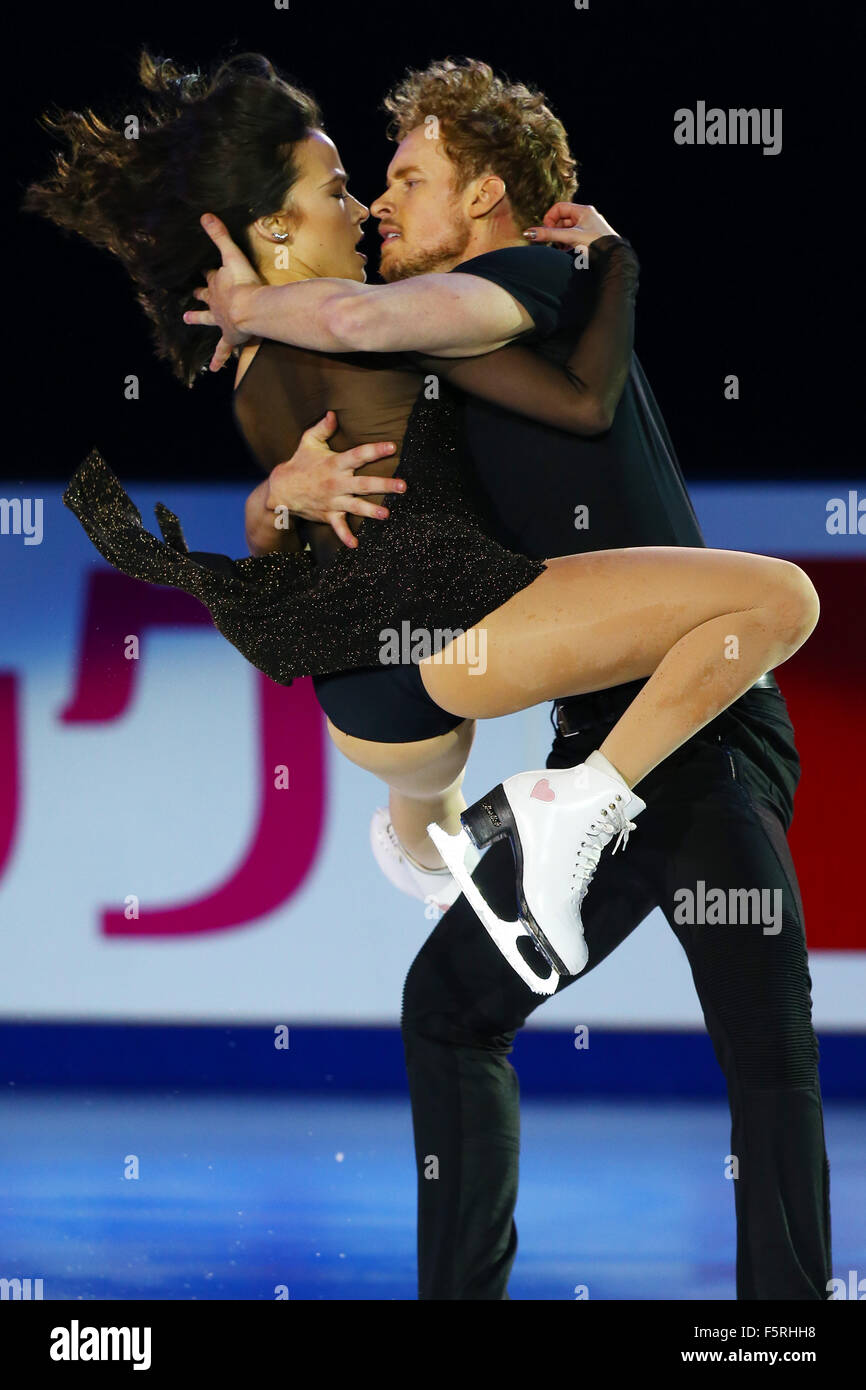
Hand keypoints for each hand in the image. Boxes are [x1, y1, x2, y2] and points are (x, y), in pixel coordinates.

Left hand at [183, 214, 262, 370]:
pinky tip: (214, 368)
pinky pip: (223, 350)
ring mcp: (222, 321)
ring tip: (189, 321)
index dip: (207, 275)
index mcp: (217, 285)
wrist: (249, 308)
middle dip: (198, 300)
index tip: (202, 272)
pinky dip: (219, 359)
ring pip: (208, 322)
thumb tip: (205, 215)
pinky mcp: (230, 338)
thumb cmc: (243, 282)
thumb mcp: (232, 255)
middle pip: (204, 300)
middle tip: (189, 303)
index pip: (210, 278)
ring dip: (199, 321)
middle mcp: (216, 304)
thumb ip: (220, 235)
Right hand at [265, 412, 406, 548]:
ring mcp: (333, 501)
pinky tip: (355, 545)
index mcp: (334, 464)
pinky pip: (338, 528)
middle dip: (384, 485)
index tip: (392, 447)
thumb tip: (333, 413)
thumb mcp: (308, 442)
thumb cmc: (299, 463)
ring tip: (386, 514)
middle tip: (402, 486)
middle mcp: (336, 483)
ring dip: (371, 511)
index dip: (375, 450)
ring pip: (356, 506)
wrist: (281, 489)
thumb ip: (322, 428)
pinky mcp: (328, 515)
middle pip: (363, 484)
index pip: (358, 455)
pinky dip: (345, 537)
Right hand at [524, 202, 619, 248]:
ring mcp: (588, 228)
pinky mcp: (589, 239)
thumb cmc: (595, 244)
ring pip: (567, 230)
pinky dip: (567, 244)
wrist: (613, 259)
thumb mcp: (570, 237)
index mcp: (583, 210)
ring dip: (561, 239)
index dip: (550, 218)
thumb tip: (529, 233)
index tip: (547, 231)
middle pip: (562, 219)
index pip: (559, 208)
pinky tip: (567, 252)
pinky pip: (573, 238)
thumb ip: (549, 235)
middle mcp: (586, 216)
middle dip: (555, 231)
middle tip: (553, 242)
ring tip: (562, 248)